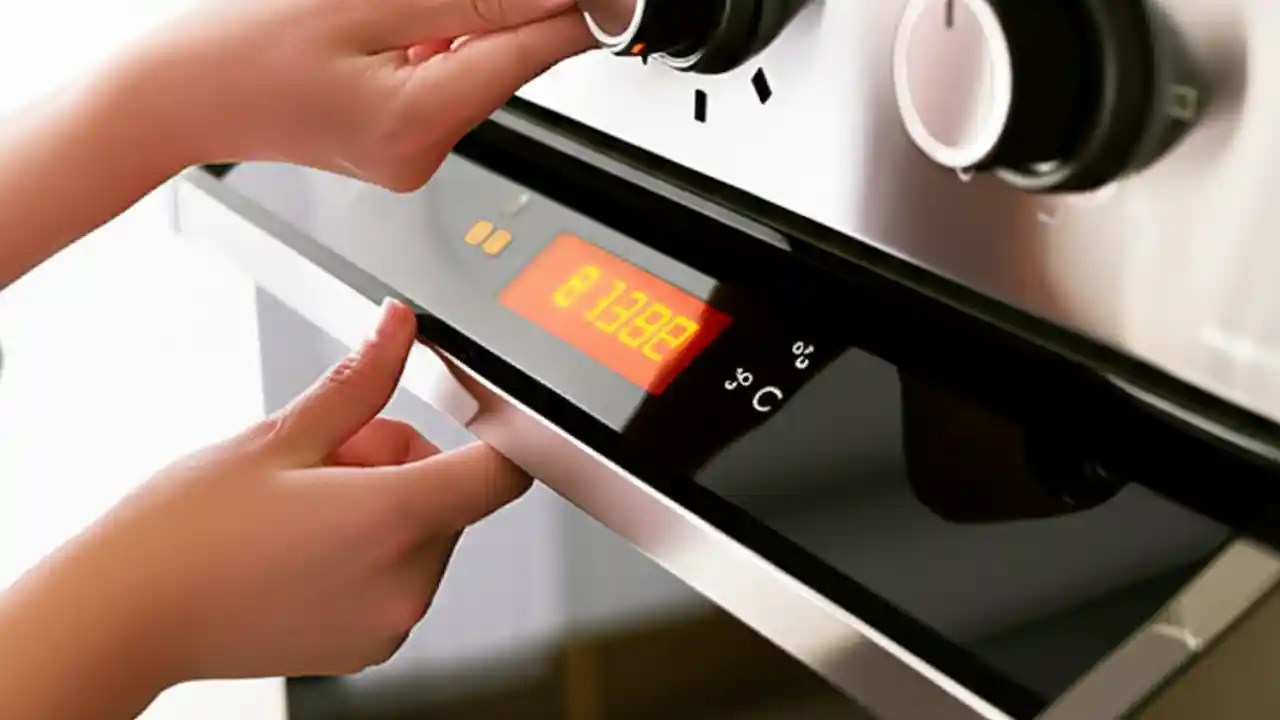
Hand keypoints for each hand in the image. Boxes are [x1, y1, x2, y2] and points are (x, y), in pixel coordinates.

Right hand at [3, 300, 530, 710]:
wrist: (126, 615)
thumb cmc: (186, 532)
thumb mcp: (279, 436)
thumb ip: (361, 381)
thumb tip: (400, 328)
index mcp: (394, 519)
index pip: (502, 473)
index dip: (500, 434)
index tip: (479, 413)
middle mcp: (405, 581)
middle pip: (449, 495)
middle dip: (397, 464)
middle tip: (323, 462)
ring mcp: (387, 622)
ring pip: (421, 534)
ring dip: (382, 509)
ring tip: (302, 509)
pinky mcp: (367, 646)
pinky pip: (397, 578)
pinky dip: (367, 554)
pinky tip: (301, 548)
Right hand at [119, 0, 592, 189]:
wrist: (180, 95)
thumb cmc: (243, 49)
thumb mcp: (363, 3)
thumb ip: (470, 2)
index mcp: (418, 124)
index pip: (530, 56)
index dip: (569, 9)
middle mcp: (425, 155)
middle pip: (505, 65)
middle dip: (505, 9)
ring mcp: (414, 157)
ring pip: (476, 72)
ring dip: (466, 24)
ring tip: (396, 9)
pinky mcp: (402, 148)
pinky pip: (445, 85)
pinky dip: (438, 45)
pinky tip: (401, 24)